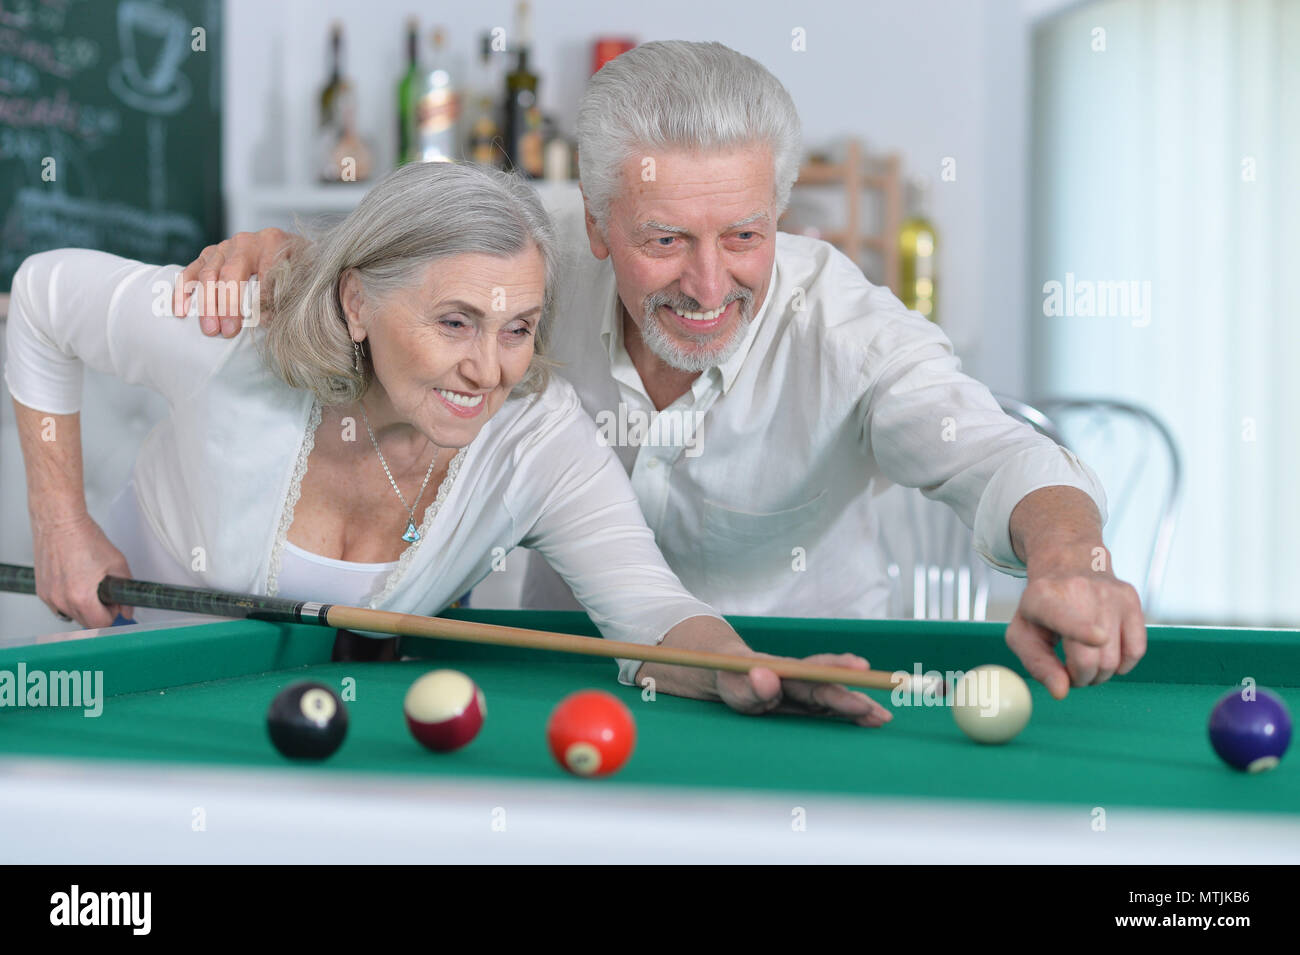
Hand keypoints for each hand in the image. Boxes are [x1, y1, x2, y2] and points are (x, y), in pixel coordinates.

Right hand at [32, 514, 134, 628]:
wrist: (59, 522)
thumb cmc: (84, 537)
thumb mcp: (116, 563)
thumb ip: (126, 589)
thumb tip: (128, 608)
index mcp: (80, 596)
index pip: (100, 623)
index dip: (112, 613)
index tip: (113, 602)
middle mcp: (61, 600)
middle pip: (85, 622)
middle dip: (99, 612)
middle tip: (104, 592)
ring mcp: (48, 596)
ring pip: (71, 616)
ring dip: (83, 608)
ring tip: (90, 587)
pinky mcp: (41, 591)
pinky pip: (58, 607)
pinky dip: (69, 601)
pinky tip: (76, 584)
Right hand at [171, 227, 298, 336]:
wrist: (289, 251)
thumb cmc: (297, 267)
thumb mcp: (303, 276)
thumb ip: (289, 292)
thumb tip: (266, 316)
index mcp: (272, 242)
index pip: (264, 272)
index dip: (263, 299)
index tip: (264, 322)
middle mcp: (245, 241)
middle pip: (231, 273)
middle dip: (228, 305)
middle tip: (228, 331)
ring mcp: (224, 247)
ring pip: (208, 274)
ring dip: (207, 304)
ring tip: (211, 330)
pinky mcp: (208, 255)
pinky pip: (190, 272)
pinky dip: (184, 292)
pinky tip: (181, 311)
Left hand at [716, 651, 893, 726]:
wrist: (735, 677)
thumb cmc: (734, 679)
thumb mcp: (735, 684)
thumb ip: (750, 684)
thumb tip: (765, 676)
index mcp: (788, 670)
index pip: (816, 669)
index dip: (838, 668)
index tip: (861, 667)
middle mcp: (804, 678)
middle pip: (833, 687)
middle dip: (855, 700)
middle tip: (880, 714)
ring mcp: (809, 692)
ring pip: (839, 698)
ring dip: (861, 707)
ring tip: (883, 719)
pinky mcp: (810, 705)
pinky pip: (834, 709)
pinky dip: (853, 714)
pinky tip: (871, 720)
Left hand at [1006, 548, 1145, 699]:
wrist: (1067, 564)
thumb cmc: (1041, 607)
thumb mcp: (1023, 634)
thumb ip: (1037, 665)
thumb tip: (1061, 691)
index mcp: (1044, 600)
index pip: (1064, 617)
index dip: (1081, 629)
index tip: (1098, 637)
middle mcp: (1079, 591)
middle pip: (1092, 659)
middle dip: (1081, 678)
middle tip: (1072, 671)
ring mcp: (1110, 594)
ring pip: (1115, 660)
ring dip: (1100, 674)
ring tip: (1086, 660)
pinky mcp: (1131, 599)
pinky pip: (1137, 650)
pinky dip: (1123, 665)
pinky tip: (1107, 655)